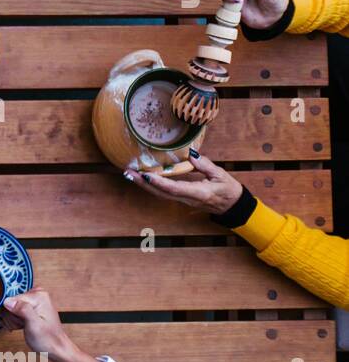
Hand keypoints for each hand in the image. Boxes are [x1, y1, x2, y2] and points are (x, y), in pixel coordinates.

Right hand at [0, 289, 103, 361]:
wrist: (56, 348)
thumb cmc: (48, 339)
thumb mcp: (34, 325)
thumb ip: (22, 310)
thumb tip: (8, 300)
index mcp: (38, 295)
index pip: (11, 299)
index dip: (12, 313)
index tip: (19, 321)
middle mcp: (36, 294)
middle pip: (10, 302)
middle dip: (12, 317)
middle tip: (23, 325)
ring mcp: (33, 301)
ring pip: (10, 308)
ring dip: (13, 320)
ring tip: (24, 326)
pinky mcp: (30, 307)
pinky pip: (13, 311)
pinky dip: (14, 320)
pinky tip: (21, 325)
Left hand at [128, 152, 243, 214]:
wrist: (232, 206)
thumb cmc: (228, 190)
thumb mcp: (221, 175)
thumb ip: (205, 165)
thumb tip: (191, 154)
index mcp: (198, 193)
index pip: (174, 188)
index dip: (159, 183)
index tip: (145, 175)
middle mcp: (186, 198)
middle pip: (161, 193)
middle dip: (143, 184)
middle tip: (128, 173)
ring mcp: (182, 200)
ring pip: (160, 194)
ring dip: (144, 185)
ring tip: (130, 174)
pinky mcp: (180, 198)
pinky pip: (163, 192)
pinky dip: (151, 186)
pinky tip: (142, 178)